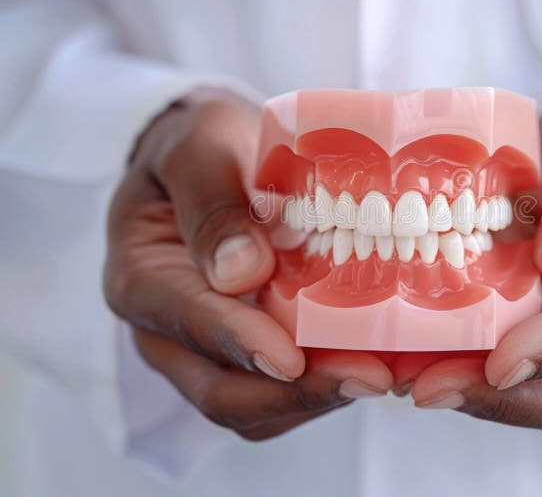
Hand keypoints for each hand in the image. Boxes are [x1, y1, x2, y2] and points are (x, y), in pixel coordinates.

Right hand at [103, 90, 391, 440]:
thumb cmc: (199, 146)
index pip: (189, 321)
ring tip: (387, 372)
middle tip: (370, 377)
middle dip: (297, 393)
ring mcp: (209, 351)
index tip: (294, 357)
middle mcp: (168, 331)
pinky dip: (329, 385)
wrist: (210, 161)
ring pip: (259, 408)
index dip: (241, 342)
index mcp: (142, 277)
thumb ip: (211, 201)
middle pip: (222, 392)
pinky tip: (378, 359)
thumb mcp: (198, 145)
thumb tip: (241, 271)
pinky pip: (285, 392)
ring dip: (322, 398)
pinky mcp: (249, 353)